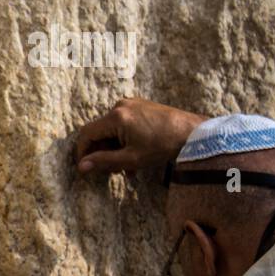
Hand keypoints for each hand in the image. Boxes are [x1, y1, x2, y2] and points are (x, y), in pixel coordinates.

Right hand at [74, 98, 206, 173]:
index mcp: (116, 117)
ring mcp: (132, 104)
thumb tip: (81, 167)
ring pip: (112, 130)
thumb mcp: (131, 158)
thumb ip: (103, 161)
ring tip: (126, 167)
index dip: (82, 151)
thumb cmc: (163, 146)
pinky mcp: (141, 106)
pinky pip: (124, 124)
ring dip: (115, 149)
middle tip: (110, 171)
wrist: (193, 133)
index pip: (87, 134)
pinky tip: (134, 155)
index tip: (84, 167)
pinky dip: (124, 140)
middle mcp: (121, 106)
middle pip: (100, 132)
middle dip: (102, 152)